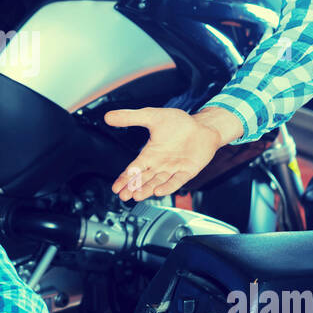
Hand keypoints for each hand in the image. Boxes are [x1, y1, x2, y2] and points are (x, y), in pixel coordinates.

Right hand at [105, 107, 225, 201]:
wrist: (203, 126)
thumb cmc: (179, 123)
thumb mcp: (152, 116)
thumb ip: (130, 117)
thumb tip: (109, 116)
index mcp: (150, 154)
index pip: (133, 169)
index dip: (124, 179)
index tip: (116, 187)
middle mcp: (160, 164)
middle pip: (143, 179)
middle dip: (133, 187)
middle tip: (124, 195)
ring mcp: (173, 169)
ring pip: (157, 182)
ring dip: (147, 189)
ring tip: (137, 195)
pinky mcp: (187, 171)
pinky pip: (176, 181)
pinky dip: (168, 186)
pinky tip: (159, 191)